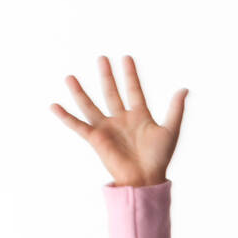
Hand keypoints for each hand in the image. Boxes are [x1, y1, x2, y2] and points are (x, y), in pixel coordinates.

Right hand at [50, 55, 187, 185]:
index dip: (130, 75)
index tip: (126, 57)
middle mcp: (121, 120)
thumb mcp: (170, 130)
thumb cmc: (159, 159)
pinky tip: (54, 106)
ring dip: (80, 92)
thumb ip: (176, 109)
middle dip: (107, 76)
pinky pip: (77, 126)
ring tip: (70, 77)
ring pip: (90, 106)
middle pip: (112, 93)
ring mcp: (107, 129)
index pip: (134, 90)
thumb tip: (184, 89)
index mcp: (139, 117)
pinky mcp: (96, 139)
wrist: (145, 179)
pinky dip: (65, 117)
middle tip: (102, 58)